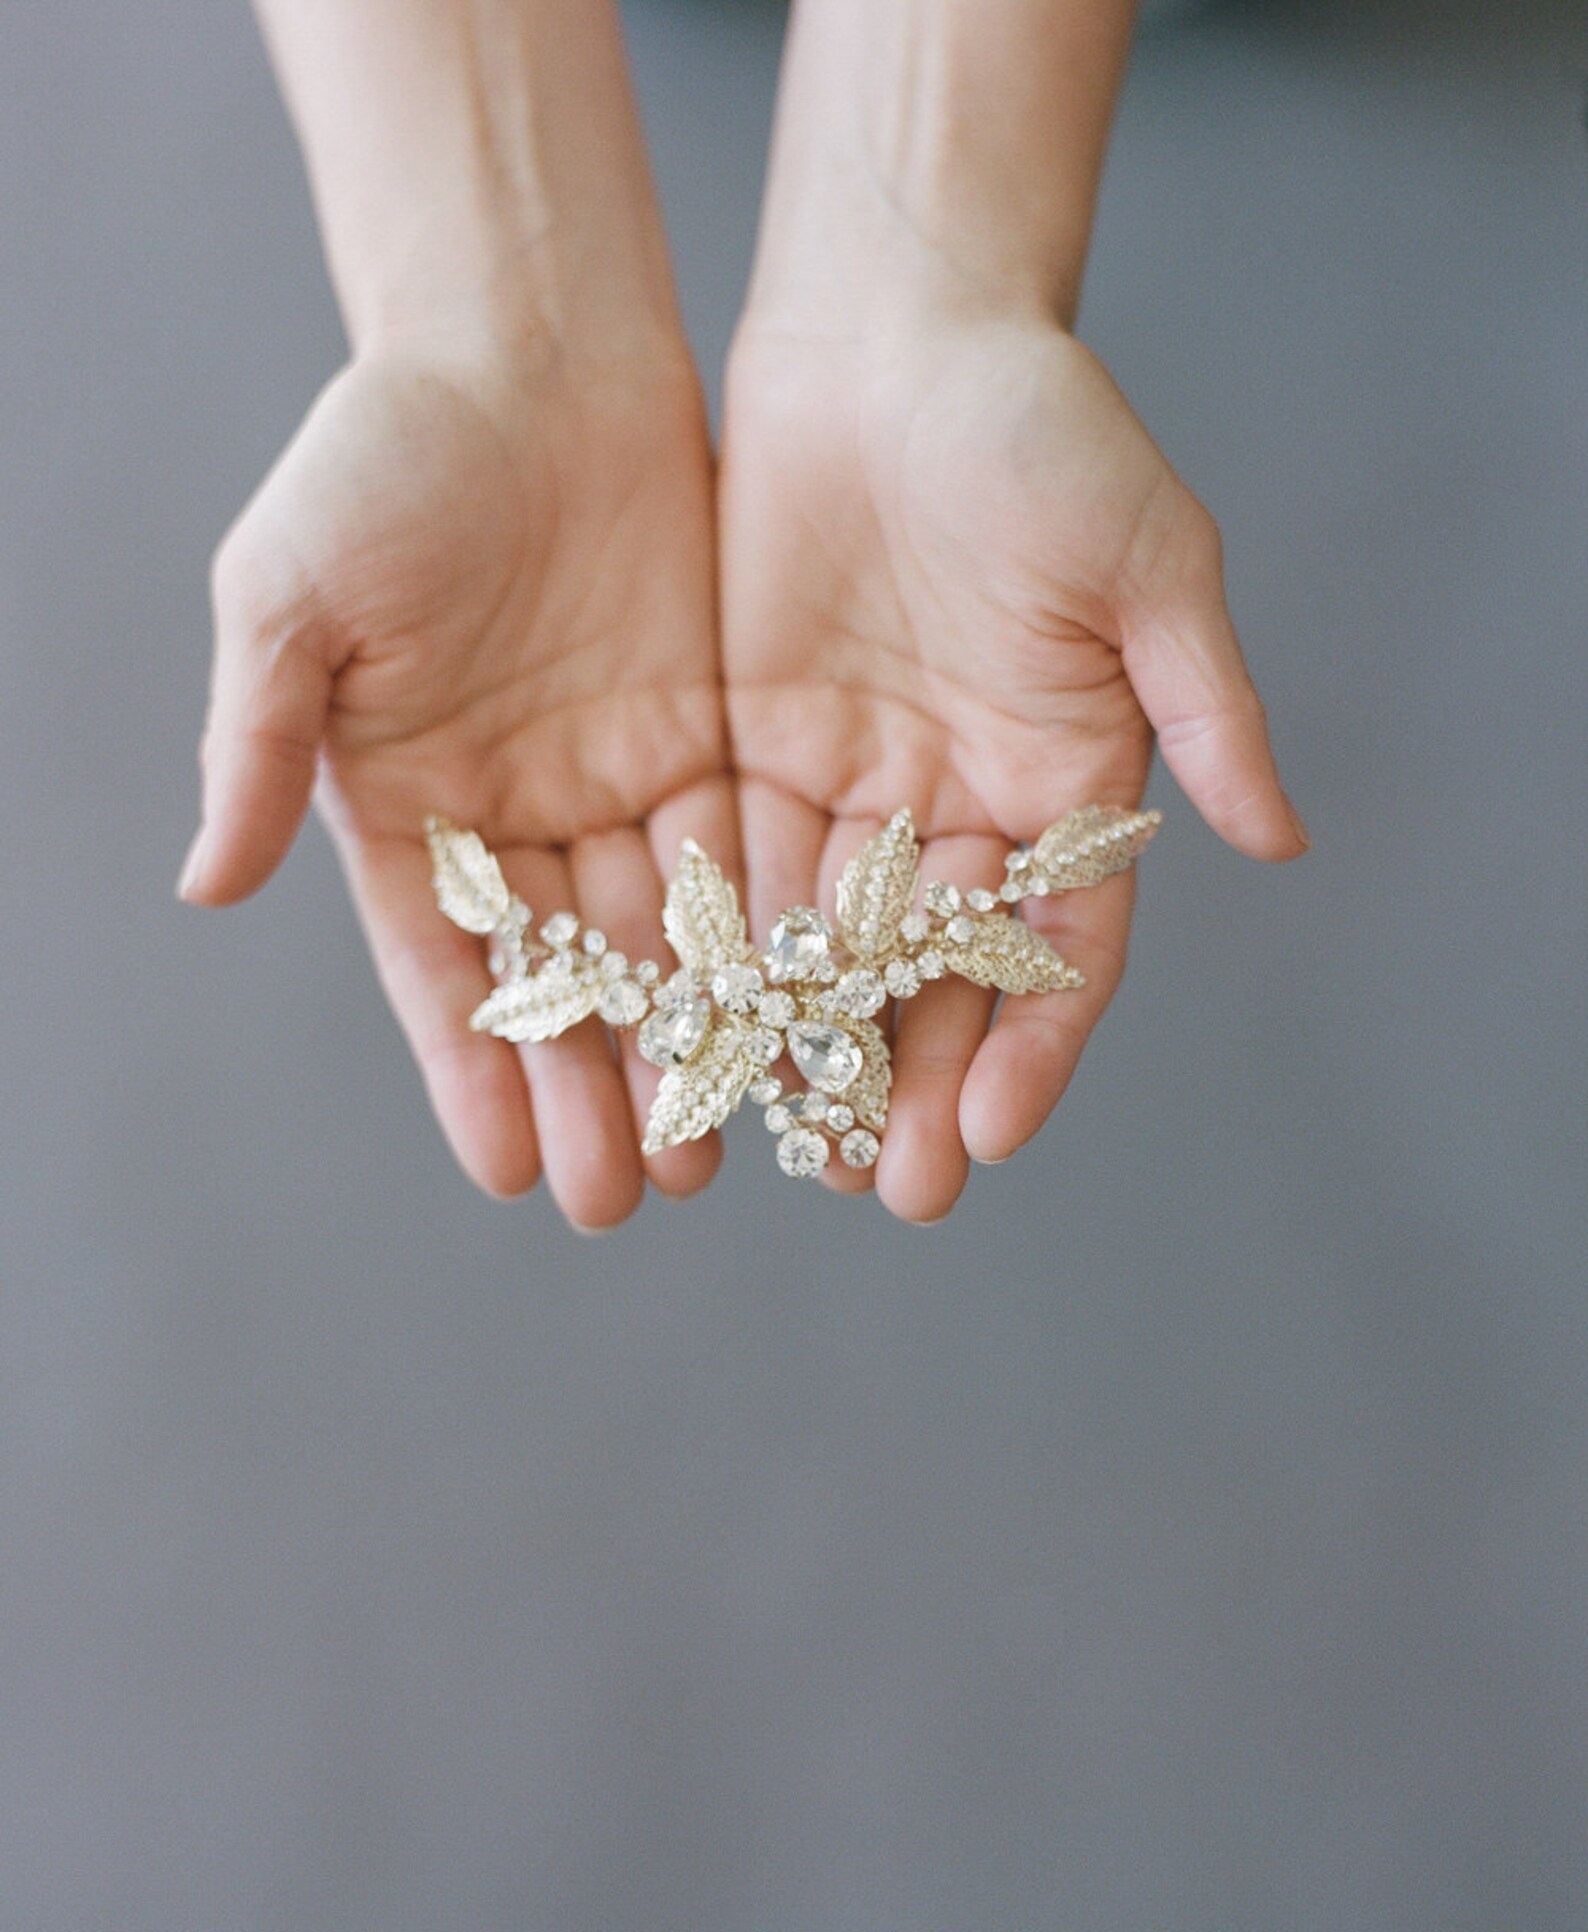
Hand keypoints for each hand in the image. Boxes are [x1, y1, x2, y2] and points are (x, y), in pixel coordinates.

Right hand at [182, 339, 734, 1228]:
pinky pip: (738, 860)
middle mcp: (513, 819)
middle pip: (564, 982)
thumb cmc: (386, 457)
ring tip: (723, 1147)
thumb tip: (204, 885)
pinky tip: (793, 1023)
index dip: (475, 1068)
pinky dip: (761, 944)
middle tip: (640, 1196)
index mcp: (406, 806)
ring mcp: (613, 786)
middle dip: (597, 1090)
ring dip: (688, 1046)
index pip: (445, 967)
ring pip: (661, 946)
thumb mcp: (292, 594)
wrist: (527, 345)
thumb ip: (257, 740)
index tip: (510, 1171)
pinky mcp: (705, 740)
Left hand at [720, 309, 1307, 1222]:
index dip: (1028, 1044)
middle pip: (936, 976)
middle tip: (879, 1188)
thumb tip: (1283, 842)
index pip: (1054, 947)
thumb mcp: (1146, 558)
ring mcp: (855, 786)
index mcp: (1065, 781)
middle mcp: (961, 808)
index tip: (988, 1136)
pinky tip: (686, 1033)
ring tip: (773, 1147)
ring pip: (826, 948)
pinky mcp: (754, 749)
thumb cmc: (1041, 425)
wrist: (891, 326)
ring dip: (803, 1047)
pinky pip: (733, 871)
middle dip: (910, 1080)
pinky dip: (712, 955)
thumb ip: (1203, 705)